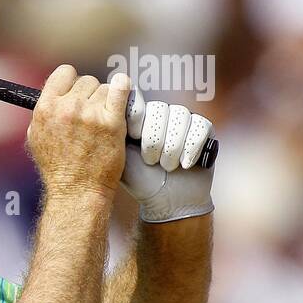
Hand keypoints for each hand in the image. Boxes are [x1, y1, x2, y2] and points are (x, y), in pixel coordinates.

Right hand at [26, 64, 129, 199]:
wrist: (76, 191)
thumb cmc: (58, 169)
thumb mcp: (36, 138)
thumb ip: (43, 114)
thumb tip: (51, 97)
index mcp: (45, 109)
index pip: (63, 73)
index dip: (71, 81)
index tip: (77, 91)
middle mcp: (67, 108)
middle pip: (86, 81)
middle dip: (89, 94)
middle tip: (92, 113)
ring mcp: (90, 114)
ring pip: (104, 88)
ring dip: (106, 100)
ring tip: (103, 119)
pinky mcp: (111, 122)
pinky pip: (121, 89)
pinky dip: (123, 87)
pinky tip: (123, 89)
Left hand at [120, 83, 214, 222]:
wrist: (168, 202)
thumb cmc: (139, 181)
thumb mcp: (119, 156)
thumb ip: (111, 135)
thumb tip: (98, 113)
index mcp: (139, 118)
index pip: (138, 99)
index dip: (137, 115)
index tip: (132, 135)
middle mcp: (162, 115)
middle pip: (160, 109)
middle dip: (154, 138)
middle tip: (150, 161)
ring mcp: (183, 121)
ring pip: (181, 116)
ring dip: (173, 146)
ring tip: (165, 166)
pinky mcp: (204, 130)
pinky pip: (201, 126)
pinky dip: (191, 147)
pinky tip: (184, 165)